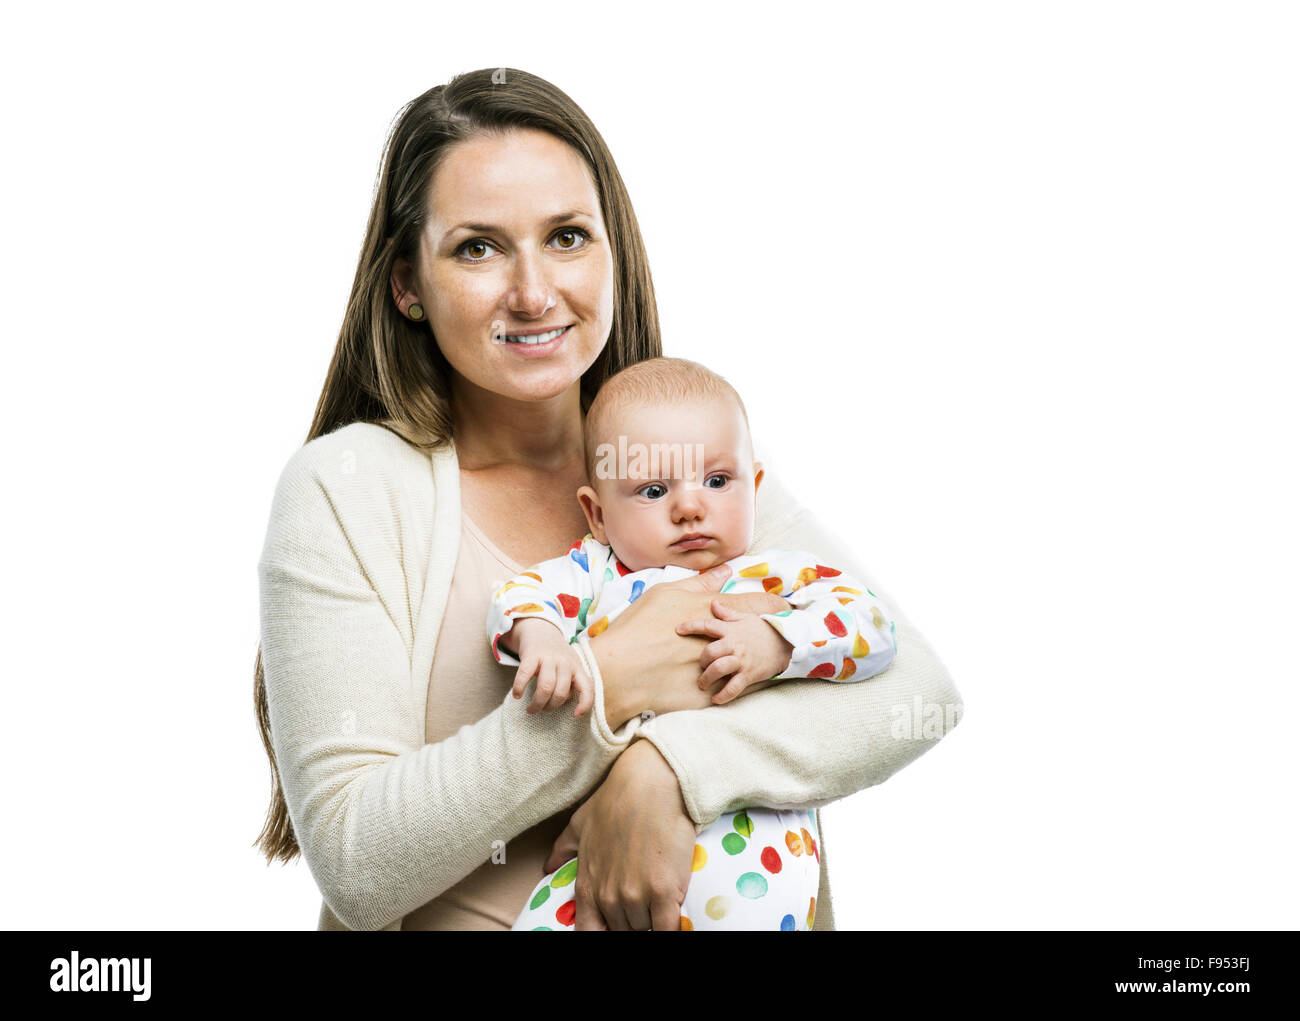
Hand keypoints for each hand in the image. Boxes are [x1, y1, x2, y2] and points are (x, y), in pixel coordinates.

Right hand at [508, 618, 593, 717]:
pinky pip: (525, 675)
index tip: (576, 715)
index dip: (585, 703)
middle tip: (542, 710)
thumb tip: (564, 703)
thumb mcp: (570, 665)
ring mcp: (548, 657)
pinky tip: (517, 695)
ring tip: (531, 709)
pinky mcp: (532, 654)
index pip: (587, 687)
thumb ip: (570, 682)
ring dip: (537, 703)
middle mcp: (565, 662)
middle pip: (561, 692)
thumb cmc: (556, 654)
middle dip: (550, 707)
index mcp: (577, 667)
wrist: (540, 628)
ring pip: (546, 687)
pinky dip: (520, 688)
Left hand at [543, 740, 697, 929]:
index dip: (602, 931)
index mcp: (588, 885)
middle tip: (642, 896)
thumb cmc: (617, 800)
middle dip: (631, 919)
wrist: (651, 784)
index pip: (588, 932)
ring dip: (651, 917)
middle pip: (622, 930)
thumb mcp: (581, 823)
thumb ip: (563, 849)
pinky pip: (667, 930)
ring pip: (644, 928)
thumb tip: (548, 866)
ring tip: (658, 894)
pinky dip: (669, 927)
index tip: (612, 923)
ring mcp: (635, 897)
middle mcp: (608, 897)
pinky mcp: (664, 894)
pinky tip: (672, 915)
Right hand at [589, 566, 791, 728]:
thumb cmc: (637, 628)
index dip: (777, 605)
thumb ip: (700, 584)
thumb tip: (727, 572)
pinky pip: (734, 691)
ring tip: (768, 660)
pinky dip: (739, 686)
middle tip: (783, 633)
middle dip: (771, 634)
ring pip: (750, 665)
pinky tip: (744, 684)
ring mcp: (717, 669)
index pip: (758, 605)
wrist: (618, 672)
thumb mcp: (664, 595)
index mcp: (712, 613)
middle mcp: (720, 641)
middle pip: (759, 636)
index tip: (786, 606)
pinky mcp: (708, 696)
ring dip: (758, 661)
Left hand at [676, 600, 794, 703]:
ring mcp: (741, 660)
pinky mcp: (749, 674)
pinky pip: (734, 687)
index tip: (678, 629)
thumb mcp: (746, 618)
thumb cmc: (763, 630)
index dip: (691, 626)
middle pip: (710, 651)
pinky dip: (723, 695)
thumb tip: (713, 603)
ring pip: (719, 669)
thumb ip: (727, 613)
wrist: (786, 643)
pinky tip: (716, 698)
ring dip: (707, 678)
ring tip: (703, 683)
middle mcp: (734, 645)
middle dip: (702, 660)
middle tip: (701, 666)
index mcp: (731, 630)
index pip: (708, 625)